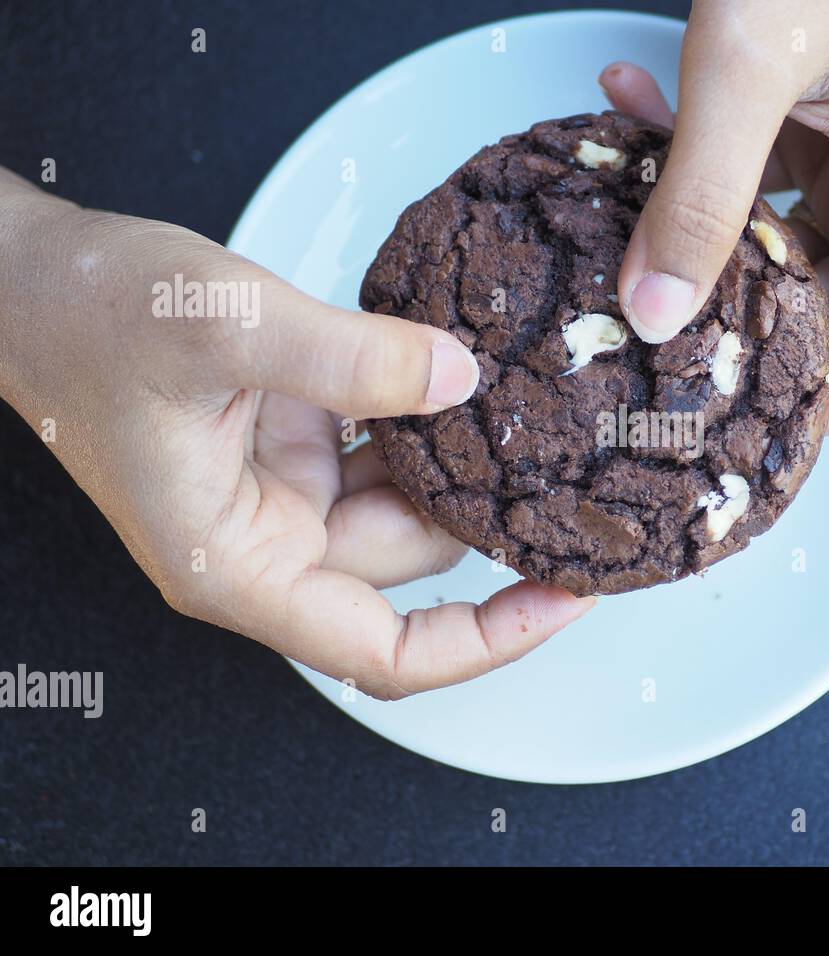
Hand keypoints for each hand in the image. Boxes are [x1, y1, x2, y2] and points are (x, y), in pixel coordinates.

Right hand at [0, 171, 594, 697]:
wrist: (33, 277)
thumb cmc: (89, 315)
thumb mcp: (223, 325)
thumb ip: (348, 359)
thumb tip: (462, 378)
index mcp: (239, 565)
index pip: (382, 653)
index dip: (484, 641)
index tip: (565, 599)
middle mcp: (269, 543)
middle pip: (413, 561)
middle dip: (488, 512)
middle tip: (572, 456)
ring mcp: (286, 494)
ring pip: (410, 500)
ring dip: (465, 458)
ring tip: (535, 405)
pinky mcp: (298, 444)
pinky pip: (388, 448)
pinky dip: (431, 417)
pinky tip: (472, 374)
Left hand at [602, 0, 828, 430]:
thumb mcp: (753, 61)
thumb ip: (701, 194)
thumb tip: (653, 312)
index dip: (794, 409)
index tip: (700, 413)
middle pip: (820, 325)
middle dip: (721, 325)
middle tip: (629, 325)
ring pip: (776, 261)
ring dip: (695, 240)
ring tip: (622, 212)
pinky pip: (759, 190)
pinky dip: (697, 171)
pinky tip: (633, 119)